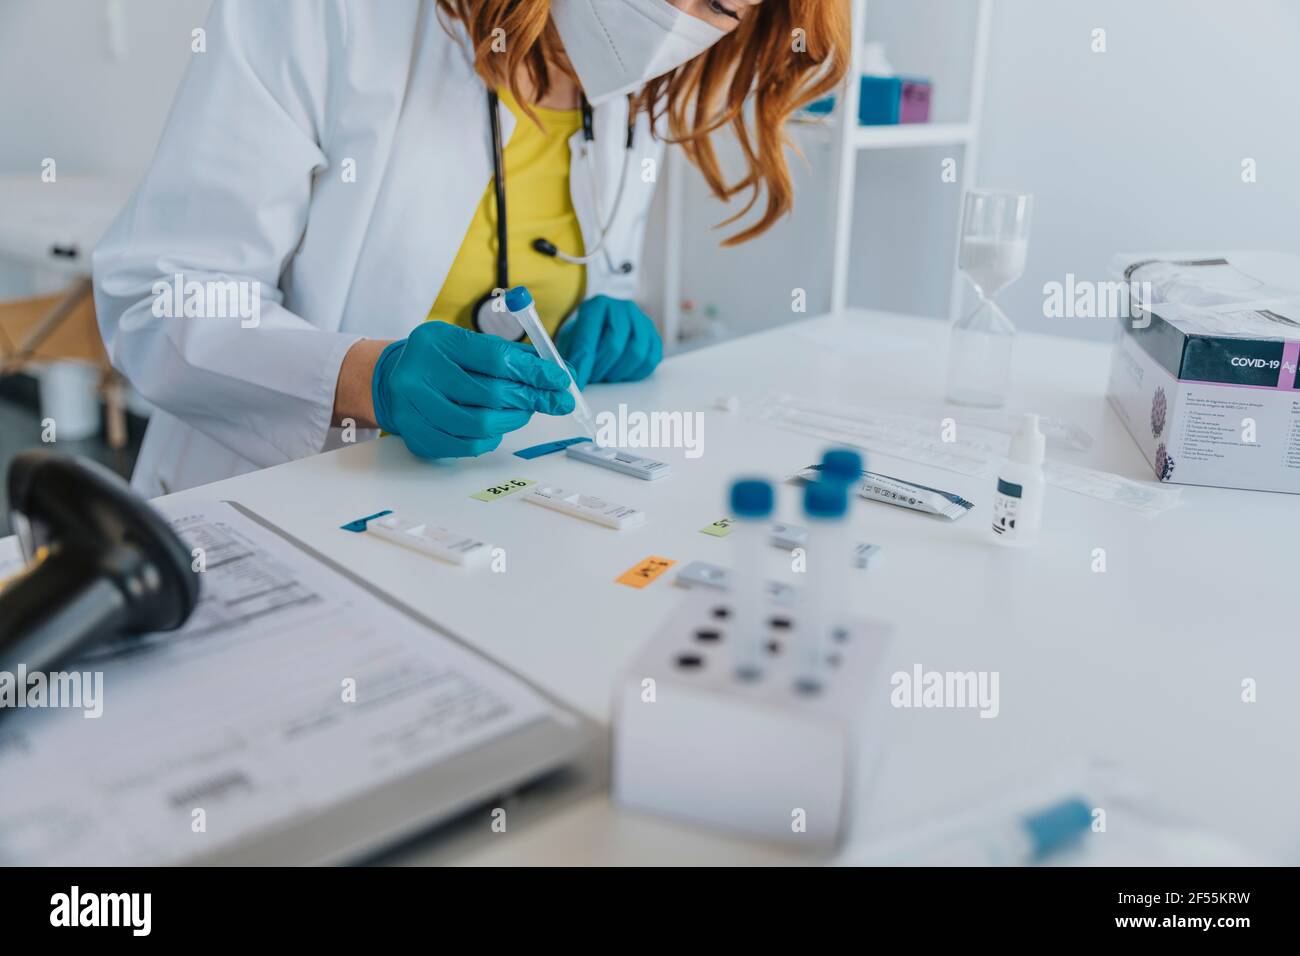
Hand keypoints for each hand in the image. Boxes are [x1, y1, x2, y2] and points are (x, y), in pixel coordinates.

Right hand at [371, 322, 574, 458]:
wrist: (391, 380)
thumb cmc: (442, 361)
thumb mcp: (470, 344)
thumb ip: (513, 356)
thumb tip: (561, 373)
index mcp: (437, 341)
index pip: (495, 358)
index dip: (534, 372)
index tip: (561, 380)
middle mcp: (419, 373)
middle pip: (490, 394)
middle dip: (529, 399)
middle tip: (552, 400)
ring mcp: (413, 407)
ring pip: (480, 424)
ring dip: (512, 420)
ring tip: (522, 412)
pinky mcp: (416, 435)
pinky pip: (467, 445)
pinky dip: (491, 438)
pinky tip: (496, 426)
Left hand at [555, 295, 662, 389]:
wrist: (604, 328)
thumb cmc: (586, 336)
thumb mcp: (570, 342)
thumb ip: (571, 358)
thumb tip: (575, 375)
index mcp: (597, 305)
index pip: (589, 339)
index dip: (583, 366)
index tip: (578, 384)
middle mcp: (623, 308)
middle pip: (614, 346)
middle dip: (601, 369)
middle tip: (593, 377)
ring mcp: (642, 321)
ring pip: (636, 354)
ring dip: (619, 371)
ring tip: (607, 373)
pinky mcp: (655, 336)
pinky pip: (650, 360)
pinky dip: (635, 373)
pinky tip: (622, 372)